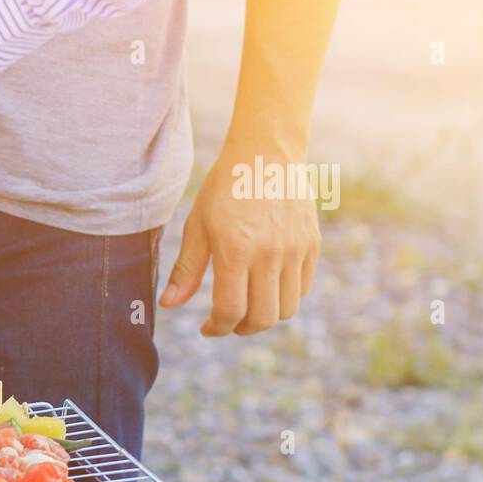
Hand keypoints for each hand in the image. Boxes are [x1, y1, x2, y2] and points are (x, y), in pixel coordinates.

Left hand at [159, 146, 321, 335]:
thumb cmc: (224, 188)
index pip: (231, 310)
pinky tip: (266, 286)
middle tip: (228, 322)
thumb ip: (186, 270)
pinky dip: (284, 297)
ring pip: (287, 309)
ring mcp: (296, 250)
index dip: (217, 329)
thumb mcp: (197, 226)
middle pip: (263, 318)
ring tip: (247, 305)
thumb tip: (170, 304)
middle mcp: (270, 254)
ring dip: (265, 316)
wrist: (266, 153)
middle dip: (241, 328)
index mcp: (236, 250)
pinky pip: (303, 288)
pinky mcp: (312, 244)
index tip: (207, 328)